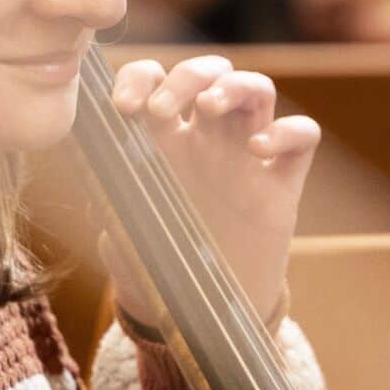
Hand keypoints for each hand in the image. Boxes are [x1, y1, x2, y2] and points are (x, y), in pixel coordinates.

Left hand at [107, 56, 318, 326]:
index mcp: (163, 142)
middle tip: (161, 110)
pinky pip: (303, 137)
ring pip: (258, 89)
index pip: (156, 81)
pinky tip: (259, 150)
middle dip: (186, 76)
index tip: (122, 106)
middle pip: (210, 72)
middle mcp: (207, 140)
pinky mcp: (281, 186)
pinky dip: (287, 130)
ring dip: (234, 85)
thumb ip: (104, 193)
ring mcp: (247, 158)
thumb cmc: (156, 268)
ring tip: (208, 108)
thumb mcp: (120, 230)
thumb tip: (86, 160)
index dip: (140, 77)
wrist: (202, 317)